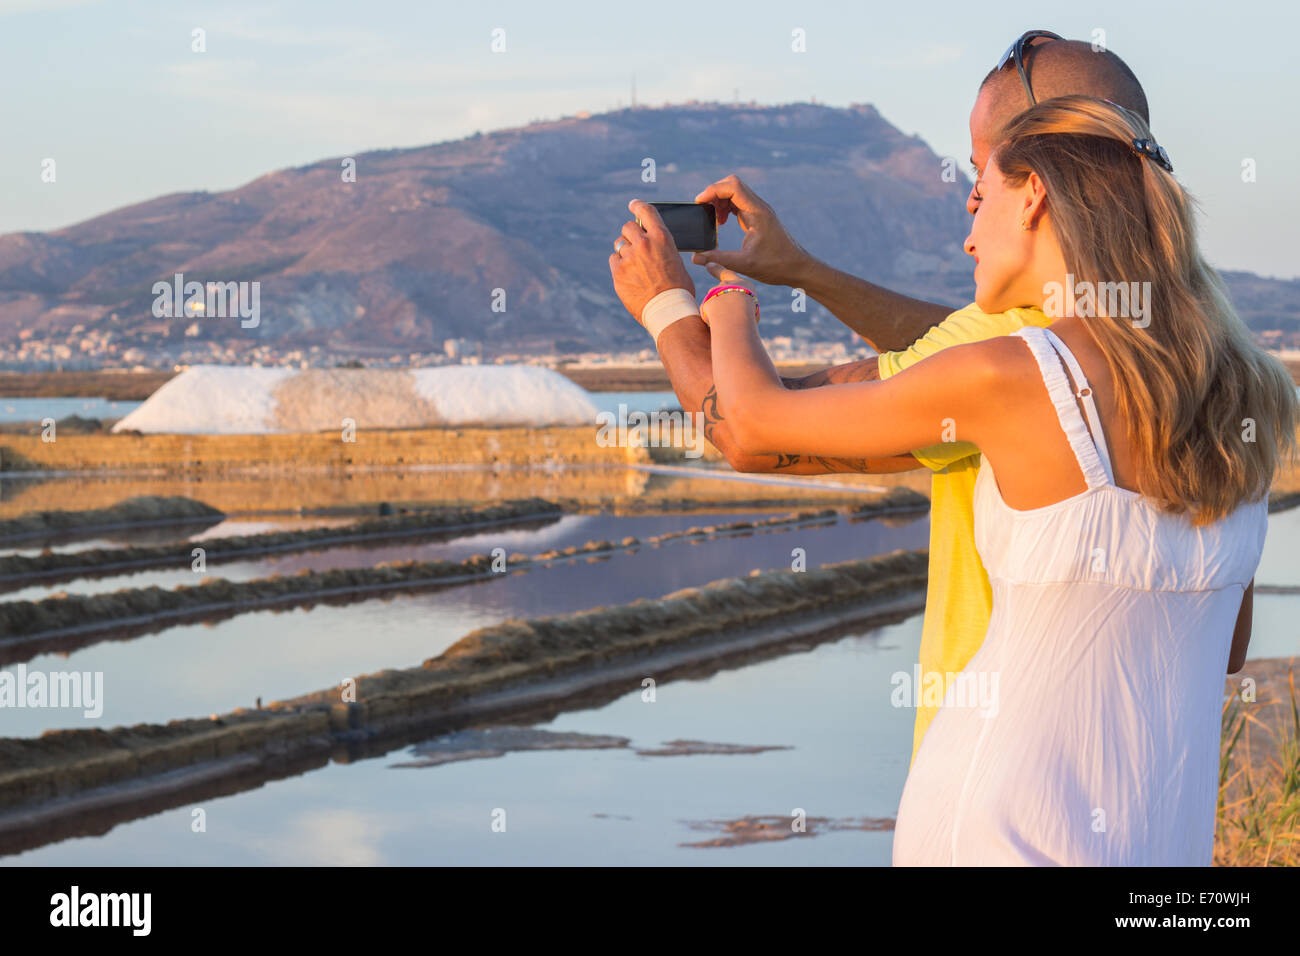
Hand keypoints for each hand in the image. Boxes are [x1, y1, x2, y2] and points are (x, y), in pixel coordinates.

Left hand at [609, 200, 695, 326]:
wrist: (669, 311)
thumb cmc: (678, 289)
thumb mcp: (676, 260)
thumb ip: (661, 247)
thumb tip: (653, 245)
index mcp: (662, 237)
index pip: (646, 211)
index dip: (638, 206)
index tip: (633, 205)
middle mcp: (644, 243)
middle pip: (628, 227)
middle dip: (630, 234)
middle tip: (634, 244)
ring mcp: (629, 258)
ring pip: (619, 245)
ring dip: (625, 251)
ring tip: (635, 266)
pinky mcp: (618, 272)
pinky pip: (614, 260)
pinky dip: (619, 265)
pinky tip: (629, 275)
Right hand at [692, 174, 813, 286]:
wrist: (797, 268)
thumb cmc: (776, 265)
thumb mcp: (744, 264)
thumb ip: (718, 259)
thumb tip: (695, 258)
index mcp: (757, 212)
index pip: (733, 186)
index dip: (713, 190)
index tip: (699, 203)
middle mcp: (759, 206)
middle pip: (732, 184)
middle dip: (714, 193)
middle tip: (703, 210)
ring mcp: (759, 210)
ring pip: (735, 192)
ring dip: (720, 201)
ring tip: (713, 220)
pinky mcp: (757, 216)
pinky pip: (738, 203)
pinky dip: (726, 208)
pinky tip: (721, 223)